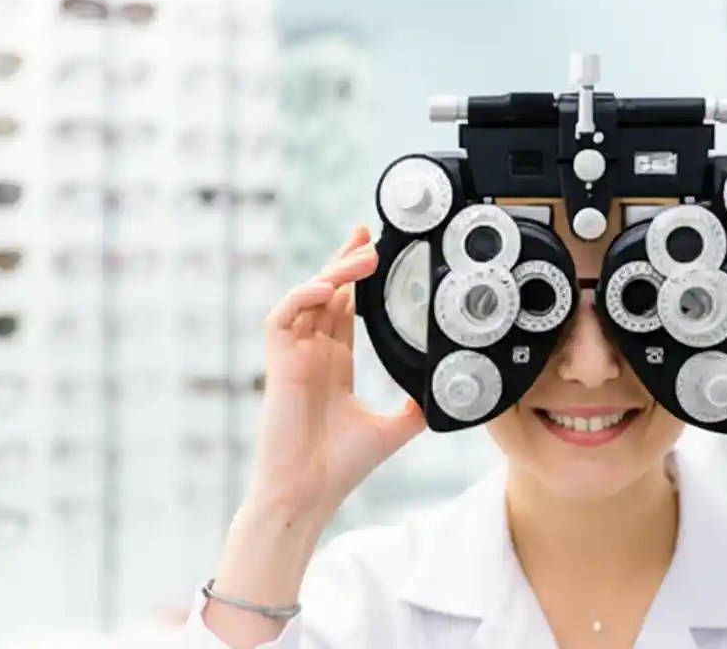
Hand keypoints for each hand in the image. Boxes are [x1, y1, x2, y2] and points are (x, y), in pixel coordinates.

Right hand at [248, 226, 426, 519]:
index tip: (378, 252)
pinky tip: (329, 287)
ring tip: (362, 256)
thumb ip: (414, 405)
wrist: (309, 493)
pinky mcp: (279, 364)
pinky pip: (282, 316)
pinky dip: (303, 296)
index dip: (359, 279)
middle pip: (327, 292)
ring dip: (333, 272)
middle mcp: (313, 354)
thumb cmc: (339, 467)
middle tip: (368, 233)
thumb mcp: (393, 428)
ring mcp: (294, 356)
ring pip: (308, 296)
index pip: (346, 308)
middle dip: (345, 260)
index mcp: (335, 364)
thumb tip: (447, 392)